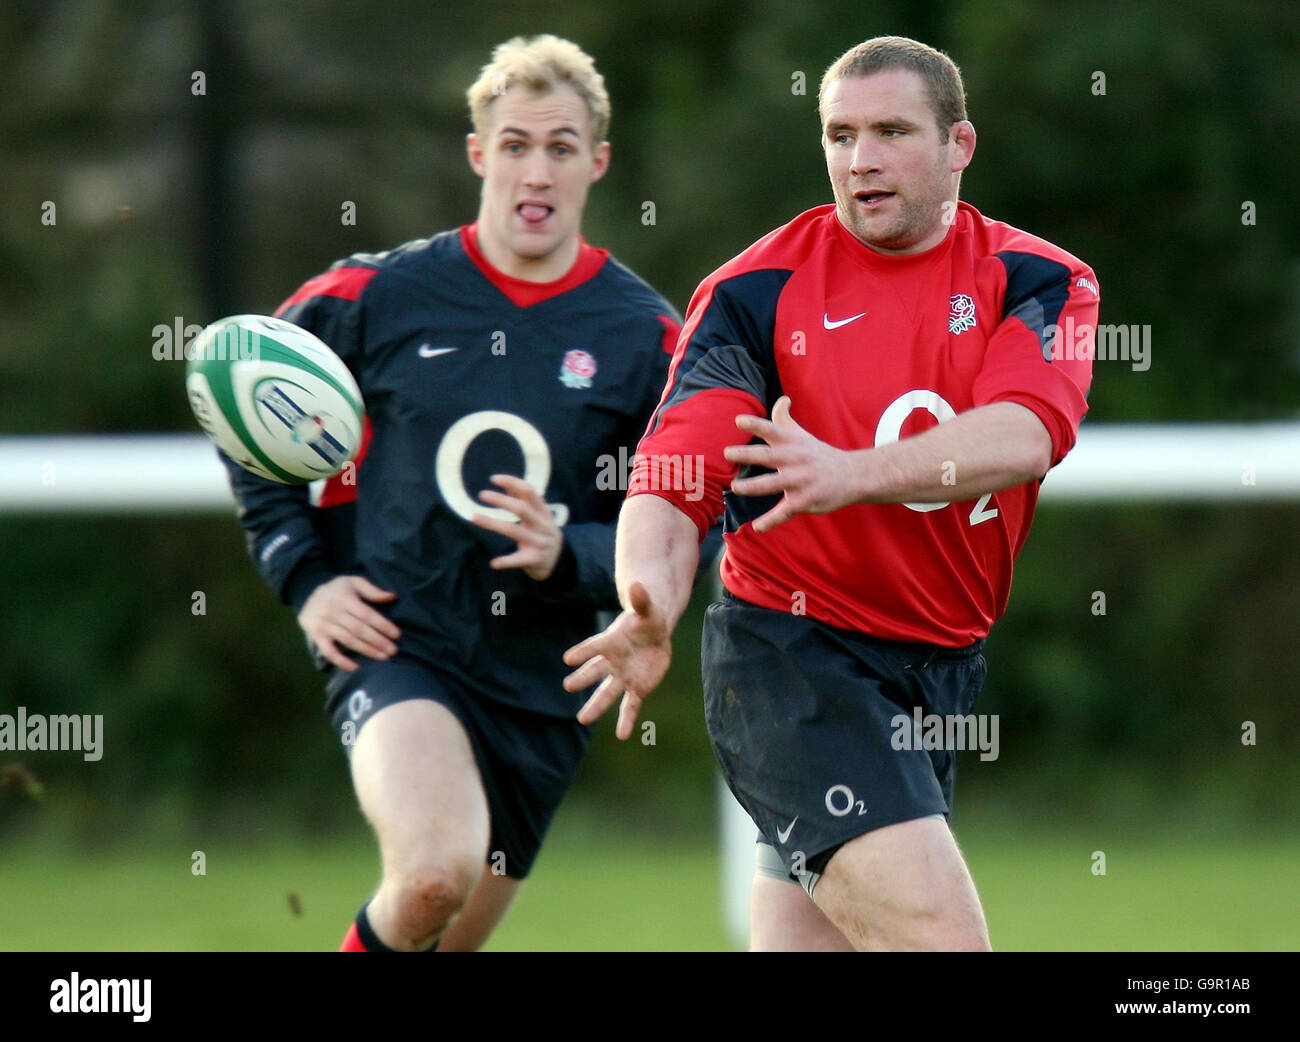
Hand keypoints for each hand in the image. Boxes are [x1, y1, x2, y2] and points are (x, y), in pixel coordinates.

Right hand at [297, 575, 400, 671]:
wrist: (307, 594)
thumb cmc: (337, 590)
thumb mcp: (353, 582)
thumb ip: (372, 590)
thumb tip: (392, 596)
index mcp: (345, 598)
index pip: (367, 614)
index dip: (383, 625)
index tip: (397, 635)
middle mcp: (333, 612)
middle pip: (359, 629)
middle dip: (378, 641)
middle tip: (393, 651)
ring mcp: (324, 625)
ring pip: (348, 640)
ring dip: (366, 650)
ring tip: (382, 657)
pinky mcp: (317, 636)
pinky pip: (329, 651)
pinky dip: (341, 661)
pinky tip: (355, 668)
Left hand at [471, 474, 563, 580]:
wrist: (559, 560)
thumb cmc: (543, 533)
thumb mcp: (540, 516)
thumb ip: (526, 502)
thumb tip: (509, 486)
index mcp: (543, 512)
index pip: (529, 492)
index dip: (513, 483)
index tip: (494, 479)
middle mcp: (542, 525)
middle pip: (521, 509)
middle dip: (501, 500)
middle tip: (482, 494)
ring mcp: (539, 542)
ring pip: (514, 531)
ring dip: (492, 523)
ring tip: (474, 517)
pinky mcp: (534, 559)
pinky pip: (518, 560)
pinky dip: (505, 561)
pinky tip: (493, 563)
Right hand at [563, 582, 671, 739]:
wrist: (654, 635)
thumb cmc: (647, 619)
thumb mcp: (648, 608)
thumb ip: (641, 600)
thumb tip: (637, 584)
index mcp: (612, 641)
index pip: (595, 646)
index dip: (583, 651)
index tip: (567, 658)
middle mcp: (613, 661)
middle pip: (596, 671)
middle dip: (583, 678)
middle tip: (568, 685)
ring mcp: (623, 677)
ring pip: (607, 693)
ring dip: (596, 706)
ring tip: (582, 719)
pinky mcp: (636, 689)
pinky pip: (630, 706)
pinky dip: (626, 720)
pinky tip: (623, 735)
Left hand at [723, 395, 857, 531]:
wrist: (852, 475)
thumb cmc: (820, 455)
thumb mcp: (803, 435)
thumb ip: (785, 419)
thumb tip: (782, 399)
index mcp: (792, 443)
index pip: (772, 430)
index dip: (755, 424)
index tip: (738, 420)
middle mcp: (795, 459)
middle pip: (769, 455)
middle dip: (748, 454)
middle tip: (727, 453)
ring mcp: (800, 481)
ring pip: (773, 484)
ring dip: (753, 486)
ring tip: (735, 487)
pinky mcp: (804, 501)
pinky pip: (785, 512)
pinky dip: (771, 521)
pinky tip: (757, 527)